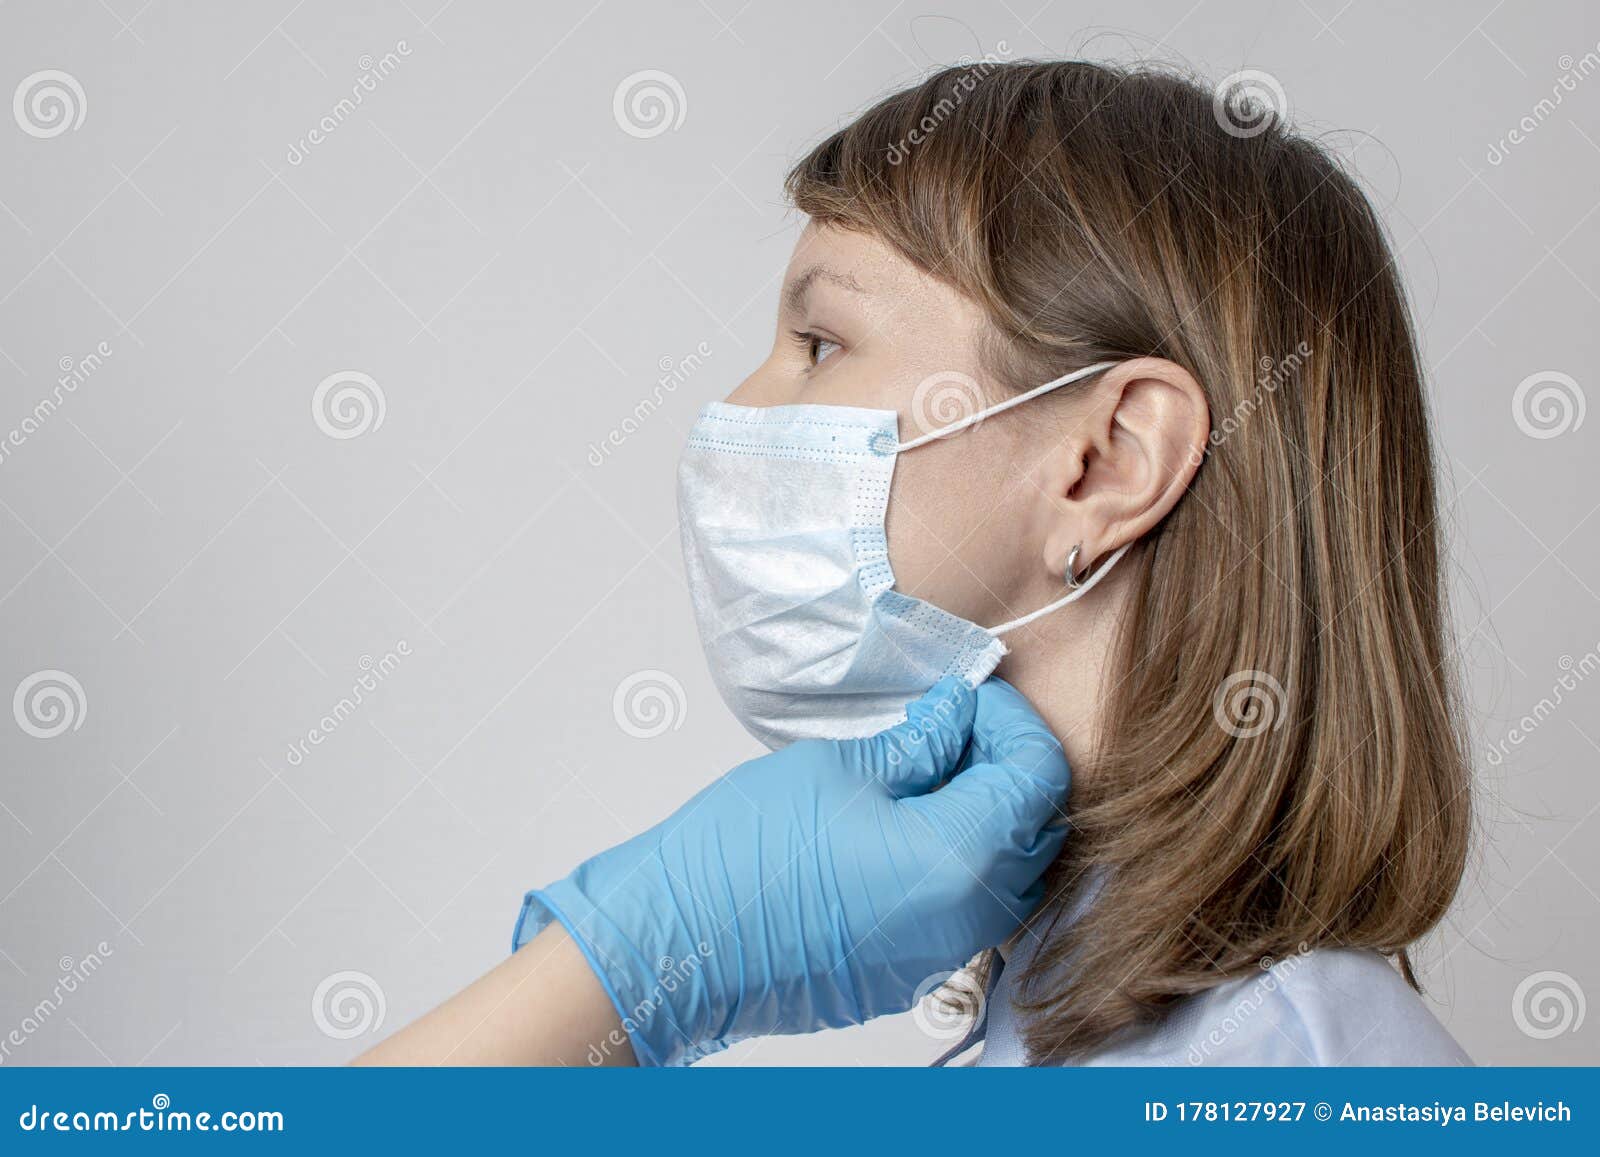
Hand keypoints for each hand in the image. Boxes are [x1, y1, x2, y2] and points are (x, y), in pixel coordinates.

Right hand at [513, 676, 1071, 1064]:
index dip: (1013, 722)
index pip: (1040, 774)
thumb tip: (957, 716)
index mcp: (961, 856)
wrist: (675, 945)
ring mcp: (943, 956)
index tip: (971, 699)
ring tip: (929, 775)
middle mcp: (970, 918)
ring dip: (989, 819)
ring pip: (1010, 875)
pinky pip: (967, 912)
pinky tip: (905, 827)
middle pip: (1038, 829)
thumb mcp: (838, 770)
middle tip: (955, 728)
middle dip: (1009, 767)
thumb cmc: (740, 855)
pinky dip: (959, 864)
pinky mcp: (911, 975)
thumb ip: (918, 744)